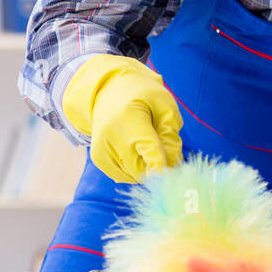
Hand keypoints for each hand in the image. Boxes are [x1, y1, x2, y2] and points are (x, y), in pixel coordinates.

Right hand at [62, 54, 182, 182]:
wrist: (110, 91)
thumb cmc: (143, 97)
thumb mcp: (165, 106)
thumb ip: (171, 136)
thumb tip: (172, 166)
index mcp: (129, 119)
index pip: (148, 150)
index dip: (161, 167)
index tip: (171, 180)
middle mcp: (110, 137)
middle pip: (143, 170)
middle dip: (159, 167)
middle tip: (166, 150)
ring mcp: (102, 151)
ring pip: (135, 177)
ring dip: (147, 168)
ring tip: (147, 143)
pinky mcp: (99, 160)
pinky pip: (125, 176)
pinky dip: (136, 169)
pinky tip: (135, 150)